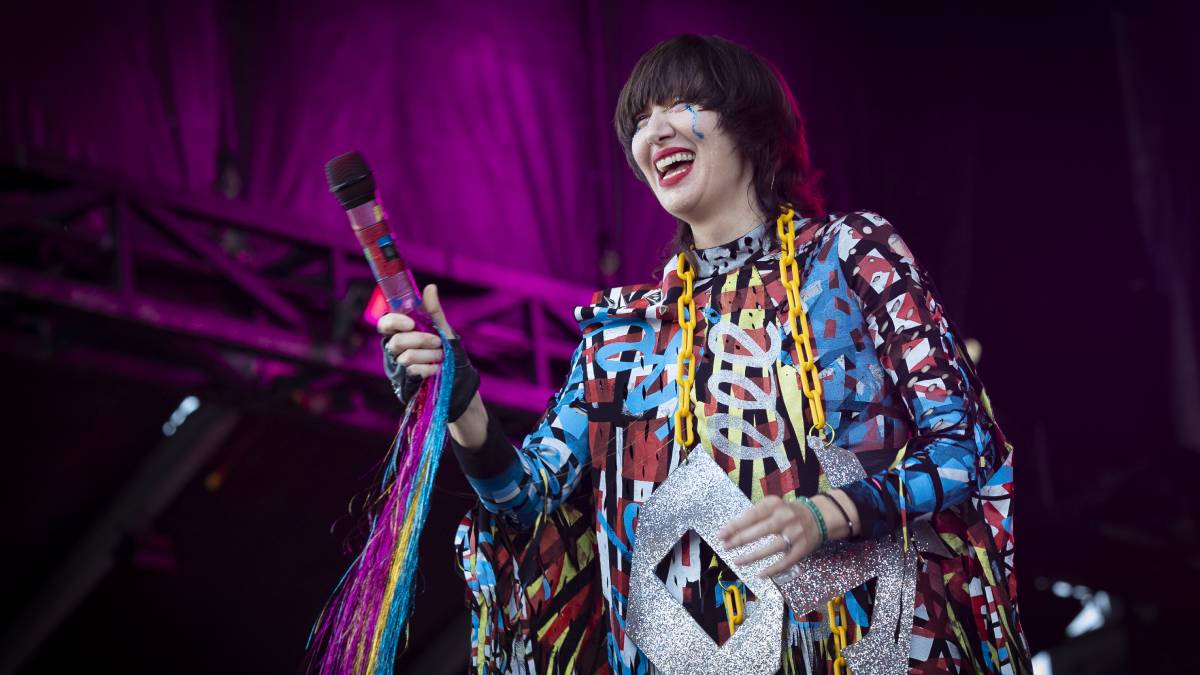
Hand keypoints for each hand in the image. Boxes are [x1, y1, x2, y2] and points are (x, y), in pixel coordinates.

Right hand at [377, 284, 478, 419]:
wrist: (459, 377)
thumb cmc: (448, 350)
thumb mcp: (443, 328)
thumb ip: (433, 311)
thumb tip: (430, 287)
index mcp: (402, 332)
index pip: (385, 324)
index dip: (394, 322)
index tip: (410, 323)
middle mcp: (396, 348)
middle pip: (396, 342)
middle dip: (420, 340)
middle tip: (438, 342)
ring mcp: (399, 366)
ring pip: (406, 357)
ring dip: (429, 355)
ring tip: (441, 356)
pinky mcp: (406, 381)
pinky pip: (413, 371)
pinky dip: (429, 368)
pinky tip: (437, 368)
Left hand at [718, 495, 819, 577]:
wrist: (819, 517)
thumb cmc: (788, 512)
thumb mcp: (773, 506)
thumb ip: (756, 515)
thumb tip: (732, 530)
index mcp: (775, 505)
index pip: (752, 515)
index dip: (735, 525)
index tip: (721, 534)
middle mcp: (785, 518)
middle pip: (760, 531)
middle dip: (740, 540)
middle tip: (725, 547)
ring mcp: (795, 534)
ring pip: (771, 548)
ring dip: (752, 556)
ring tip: (737, 561)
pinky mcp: (802, 549)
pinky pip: (785, 562)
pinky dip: (772, 570)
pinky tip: (760, 574)